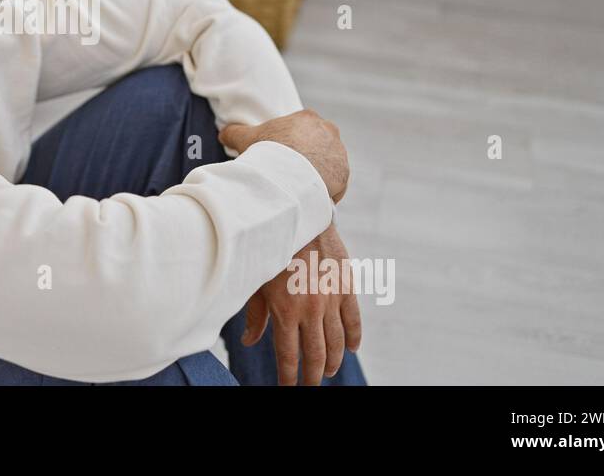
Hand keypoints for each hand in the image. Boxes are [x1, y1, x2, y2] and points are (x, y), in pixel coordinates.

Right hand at [218, 109, 348, 202]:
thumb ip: (234, 132)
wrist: (287, 175)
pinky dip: (323, 190)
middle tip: (287, 172)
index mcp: (307, 118)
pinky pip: (334, 183)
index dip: (288, 144)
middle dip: (305, 158)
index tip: (279, 157)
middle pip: (316, 146)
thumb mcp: (246, 138)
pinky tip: (306, 196)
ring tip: (296, 187)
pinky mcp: (343, 174)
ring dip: (315, 174)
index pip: (300, 130)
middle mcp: (329, 131)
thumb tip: (223, 133)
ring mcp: (338, 153)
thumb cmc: (267, 152)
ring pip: (326, 164)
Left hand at [240, 223, 362, 384]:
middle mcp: (311, 308)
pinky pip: (354, 318)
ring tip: (327, 372)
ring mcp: (331, 298)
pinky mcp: (346, 284)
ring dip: (332, 361)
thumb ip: (256, 314)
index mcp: (285, 309)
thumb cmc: (268, 246)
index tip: (288, 389)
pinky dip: (354, 337)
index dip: (289, 377)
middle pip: (315, 354)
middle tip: (310, 386)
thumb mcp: (256, 280)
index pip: (289, 355)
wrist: (298, 213)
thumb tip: (249, 341)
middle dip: (312, 376)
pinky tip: (352, 349)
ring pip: (337, 341)